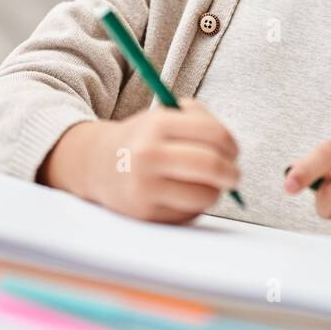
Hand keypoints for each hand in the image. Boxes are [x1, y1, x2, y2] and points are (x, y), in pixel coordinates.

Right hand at [66, 97, 240, 223]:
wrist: (98, 164)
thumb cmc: (144, 139)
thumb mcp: (165, 116)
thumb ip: (202, 122)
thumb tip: (231, 151)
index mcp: (158, 124)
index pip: (215, 136)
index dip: (232, 146)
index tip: (233, 152)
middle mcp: (149, 154)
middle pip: (212, 167)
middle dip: (232, 173)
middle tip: (233, 175)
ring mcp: (146, 186)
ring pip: (205, 196)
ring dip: (214, 192)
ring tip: (205, 185)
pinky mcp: (146, 213)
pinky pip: (189, 213)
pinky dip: (194, 206)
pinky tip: (181, 195)